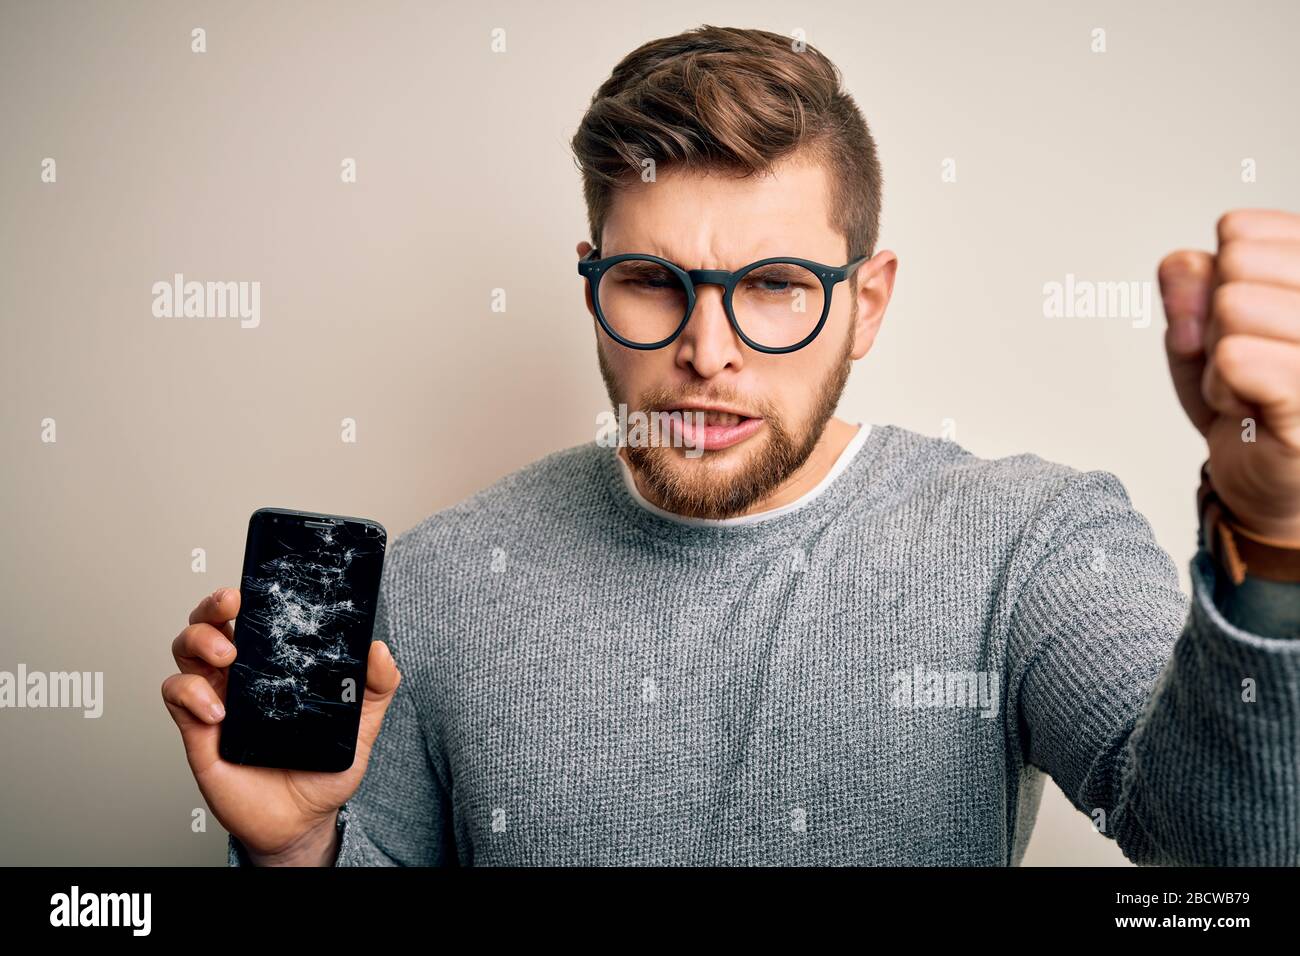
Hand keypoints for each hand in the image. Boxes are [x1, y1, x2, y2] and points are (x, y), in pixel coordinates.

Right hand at [161, 587, 402, 863]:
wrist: (303, 822)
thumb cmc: (324, 770)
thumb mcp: (361, 724)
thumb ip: (377, 687)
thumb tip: (380, 649)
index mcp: (273, 667)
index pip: (252, 618)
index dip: (247, 595)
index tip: (255, 583)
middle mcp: (239, 677)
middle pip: (209, 623)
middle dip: (212, 606)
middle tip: (232, 606)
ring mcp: (215, 700)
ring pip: (186, 650)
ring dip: (199, 640)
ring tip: (227, 656)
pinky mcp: (198, 732)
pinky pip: (177, 696)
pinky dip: (190, 693)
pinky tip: (219, 710)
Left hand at [1159, 209, 1299, 544]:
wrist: (1264, 477)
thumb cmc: (1244, 398)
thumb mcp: (1200, 330)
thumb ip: (1187, 285)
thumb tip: (1185, 262)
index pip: (1240, 231)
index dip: (1217, 283)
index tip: (1243, 328)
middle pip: (1236, 264)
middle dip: (1216, 320)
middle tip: (1244, 363)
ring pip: (1232, 306)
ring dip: (1219, 359)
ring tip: (1248, 387)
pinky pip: (1236, 355)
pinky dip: (1221, 386)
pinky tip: (1247, 409)